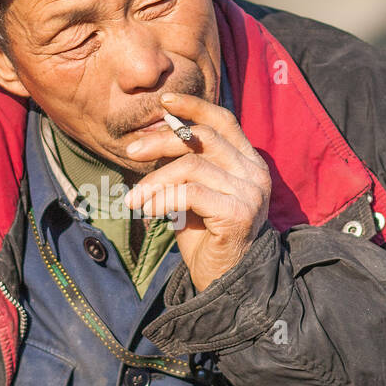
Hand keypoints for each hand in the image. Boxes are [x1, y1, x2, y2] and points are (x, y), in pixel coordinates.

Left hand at [124, 91, 271, 292]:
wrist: (225, 282)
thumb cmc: (206, 238)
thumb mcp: (192, 194)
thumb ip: (184, 166)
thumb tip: (151, 139)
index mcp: (248, 162)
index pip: (224, 121)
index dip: (194, 106)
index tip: (164, 102)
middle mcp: (255, 173)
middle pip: (202, 139)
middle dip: (161, 141)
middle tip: (131, 152)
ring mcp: (251, 192)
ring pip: (191, 166)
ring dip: (155, 182)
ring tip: (134, 200)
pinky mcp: (240, 212)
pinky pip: (191, 193)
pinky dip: (163, 199)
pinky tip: (150, 212)